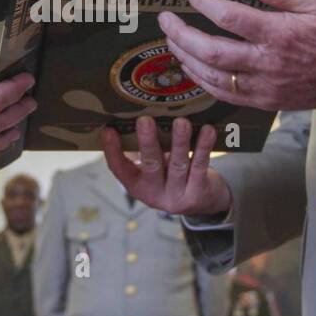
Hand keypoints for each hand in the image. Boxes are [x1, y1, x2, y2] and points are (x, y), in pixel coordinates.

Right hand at [101, 115, 230, 217]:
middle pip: (150, 166)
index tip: (108, 130)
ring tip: (181, 122)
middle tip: (145, 121)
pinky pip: (200, 166)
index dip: (112, 150)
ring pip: (178, 165)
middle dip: (147, 143)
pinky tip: (207, 130)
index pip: (119, 168)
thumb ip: (144, 148)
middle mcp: (154, 194)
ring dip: (179, 142)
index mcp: (137, 185)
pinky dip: (203, 147)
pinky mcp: (198, 192)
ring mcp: (176, 196)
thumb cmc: (172, 175)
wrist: (203, 203)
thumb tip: (133, 112)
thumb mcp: (154, 167)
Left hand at [158, 0, 315, 115]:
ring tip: (173, 42)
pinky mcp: (265, 101)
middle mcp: (268, 63)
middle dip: (182, 35)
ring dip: (187, 59)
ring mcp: (265, 86)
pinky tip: (193, 67)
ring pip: (213, 77)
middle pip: (212, 52)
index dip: (206, 5)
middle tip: (166, 21)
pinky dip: (203, 81)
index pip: (231, 18)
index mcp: (280, 34)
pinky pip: (226, 94)